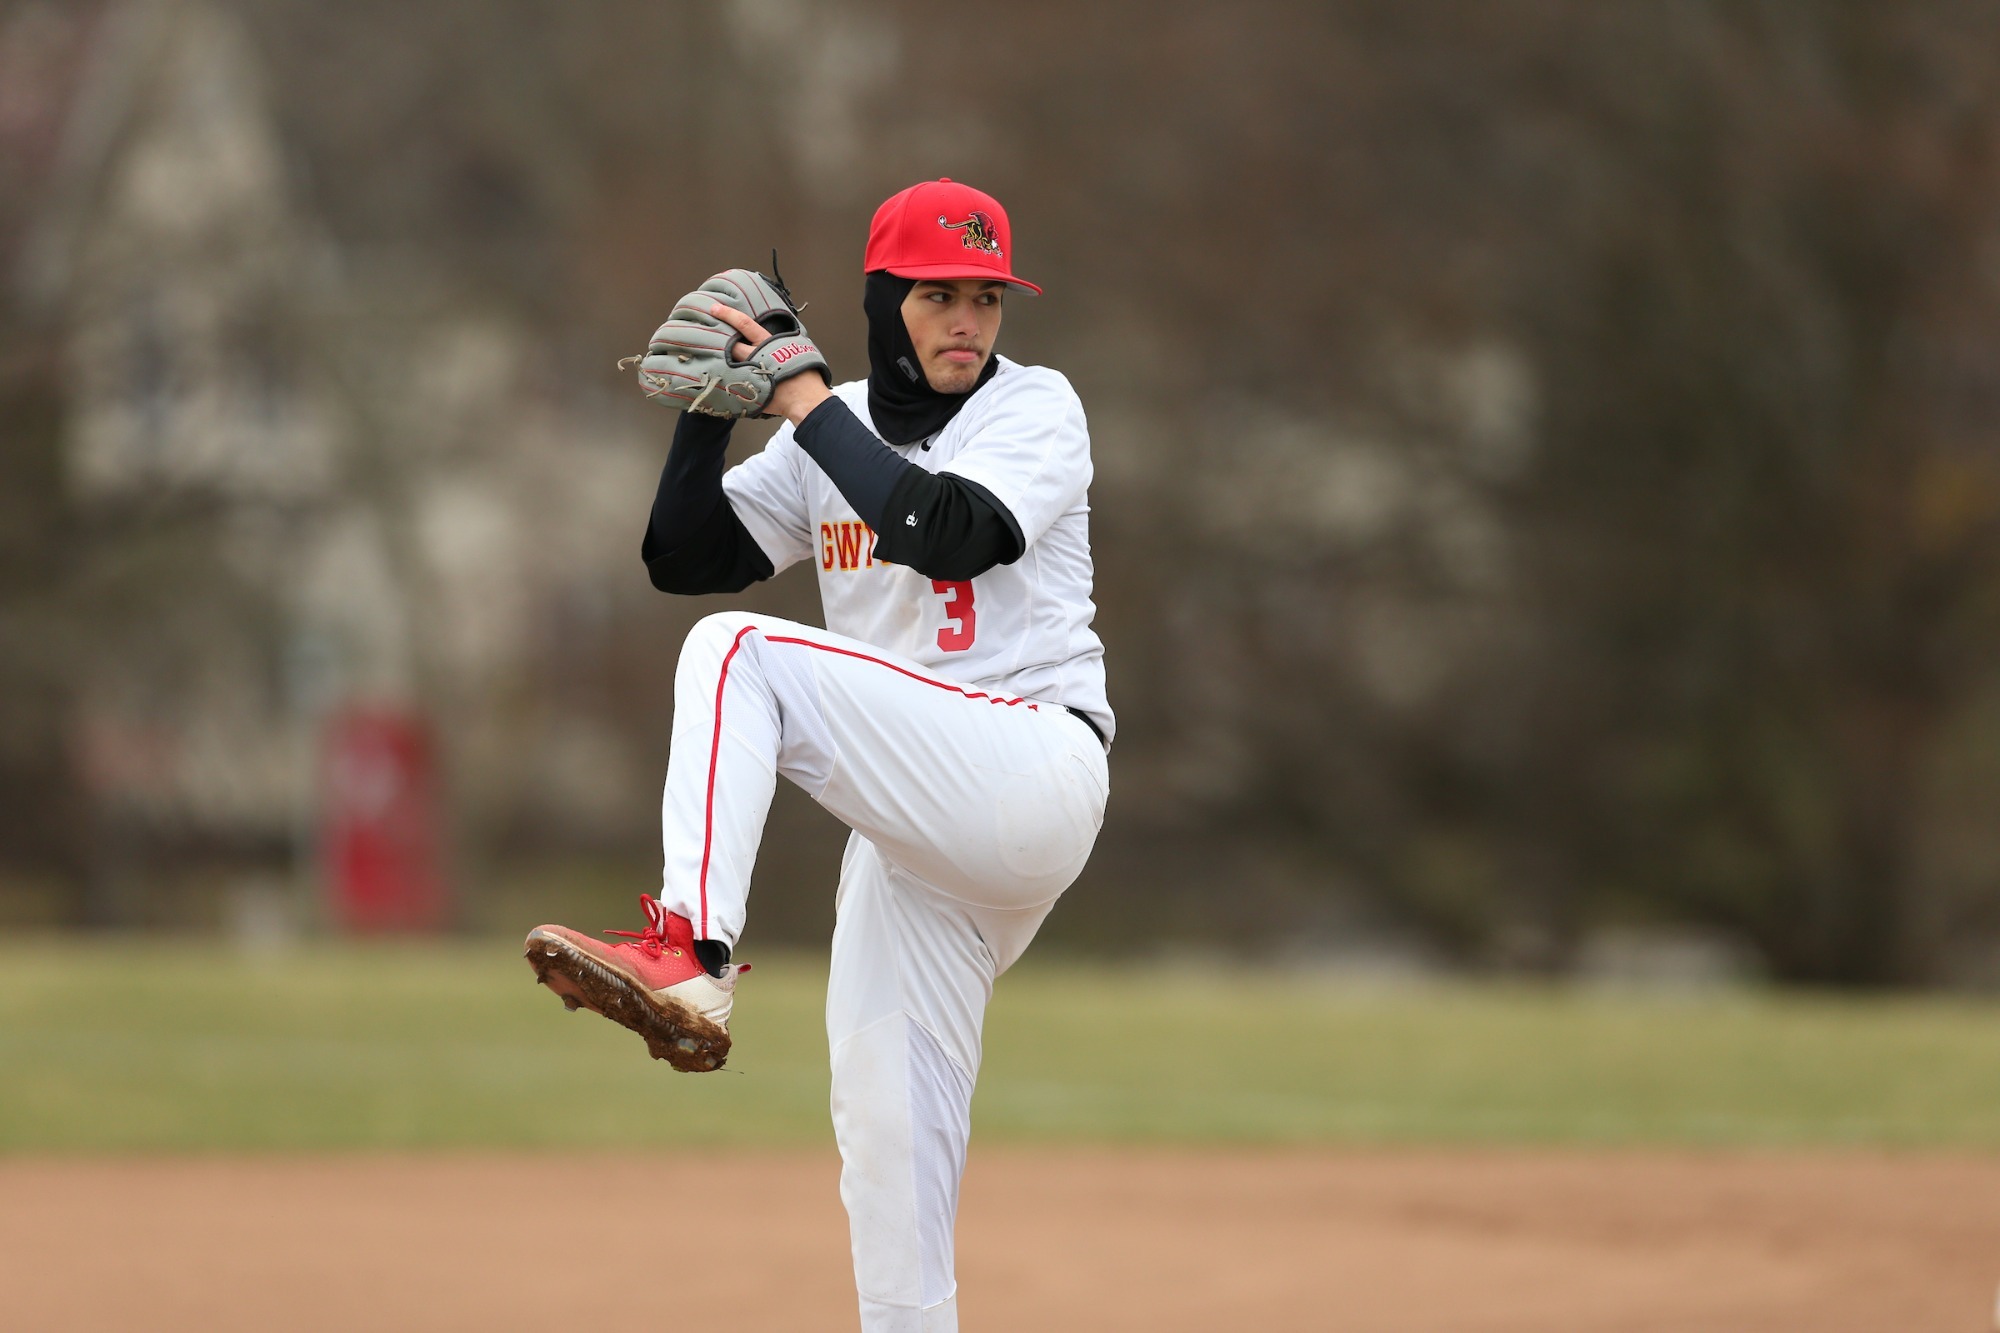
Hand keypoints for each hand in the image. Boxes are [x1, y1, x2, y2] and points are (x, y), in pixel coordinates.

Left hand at [709, 301, 830, 423]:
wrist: (805, 399)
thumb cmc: (807, 374)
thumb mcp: (798, 349)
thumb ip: (784, 343)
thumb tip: (779, 338)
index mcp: (767, 344)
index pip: (745, 324)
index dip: (728, 314)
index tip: (715, 308)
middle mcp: (755, 356)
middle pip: (730, 344)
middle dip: (716, 337)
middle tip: (703, 330)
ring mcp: (749, 373)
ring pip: (728, 363)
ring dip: (718, 358)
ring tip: (708, 354)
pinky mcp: (748, 389)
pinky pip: (733, 383)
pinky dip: (725, 380)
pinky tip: (717, 379)